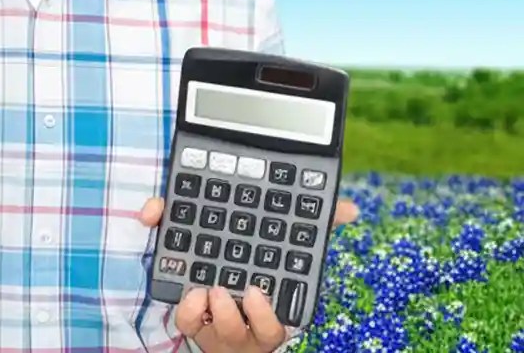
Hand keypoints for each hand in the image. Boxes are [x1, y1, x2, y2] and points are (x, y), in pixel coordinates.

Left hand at [137, 195, 357, 351]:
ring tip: (213, 289)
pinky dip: (188, 309)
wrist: (200, 279)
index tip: (264, 289)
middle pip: (265, 330)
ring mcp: (223, 321)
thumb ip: (311, 224)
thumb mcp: (273, 240)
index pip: (291, 311)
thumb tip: (353, 210)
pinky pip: (189, 324)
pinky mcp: (193, 319)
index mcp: (276, 304)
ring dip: (222, 312)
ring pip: (228, 329)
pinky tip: (191, 291)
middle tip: (249, 291)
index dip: (284, 307)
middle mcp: (252, 319)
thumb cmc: (245, 263)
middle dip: (260, 316)